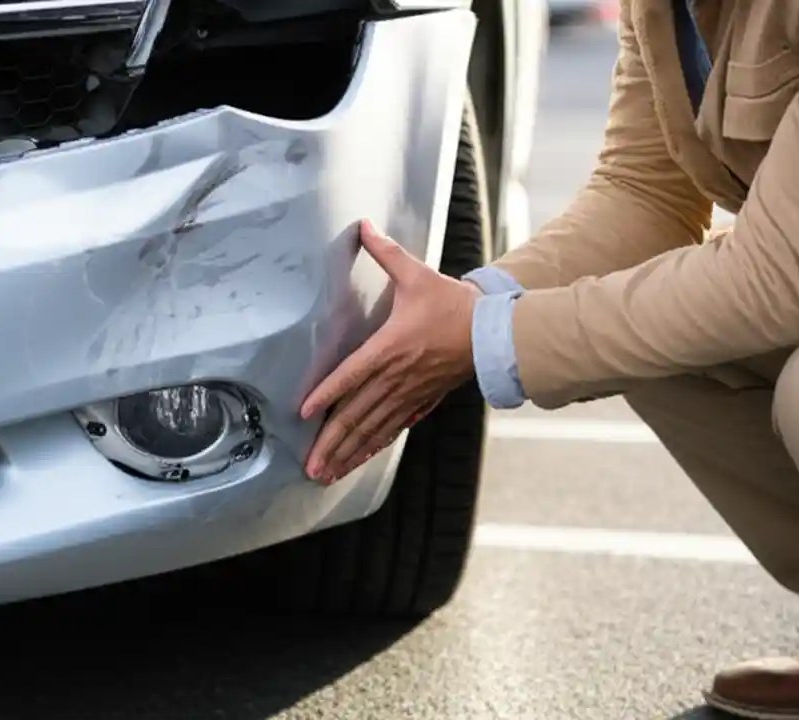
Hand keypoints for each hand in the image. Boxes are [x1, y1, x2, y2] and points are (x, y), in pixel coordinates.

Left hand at [301, 219, 481, 483]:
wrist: (494, 332)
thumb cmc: (453, 304)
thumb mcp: (417, 275)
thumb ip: (387, 252)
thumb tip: (363, 225)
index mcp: (390, 348)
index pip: (351, 375)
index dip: (327, 395)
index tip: (304, 414)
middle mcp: (396, 378)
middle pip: (358, 416)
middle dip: (331, 444)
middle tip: (309, 467)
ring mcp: (408, 394)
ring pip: (372, 430)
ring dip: (347, 454)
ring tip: (324, 475)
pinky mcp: (420, 402)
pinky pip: (391, 430)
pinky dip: (372, 448)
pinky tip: (356, 462)